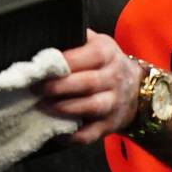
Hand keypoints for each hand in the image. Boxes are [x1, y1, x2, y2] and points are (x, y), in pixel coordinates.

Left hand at [32, 30, 144, 144]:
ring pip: (91, 106)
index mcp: (108, 53)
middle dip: (59, 86)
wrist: (135, 89)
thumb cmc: (104, 64)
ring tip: (42, 107)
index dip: (65, 62)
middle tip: (36, 88)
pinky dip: (72, 135)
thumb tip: (43, 36)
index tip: (42, 66)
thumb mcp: (97, 44)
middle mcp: (114, 77)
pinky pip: (90, 134)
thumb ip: (75, 39)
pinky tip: (56, 131)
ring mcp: (113, 103)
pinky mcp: (108, 125)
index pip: (89, 55)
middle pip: (88, 82)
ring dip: (64, 108)